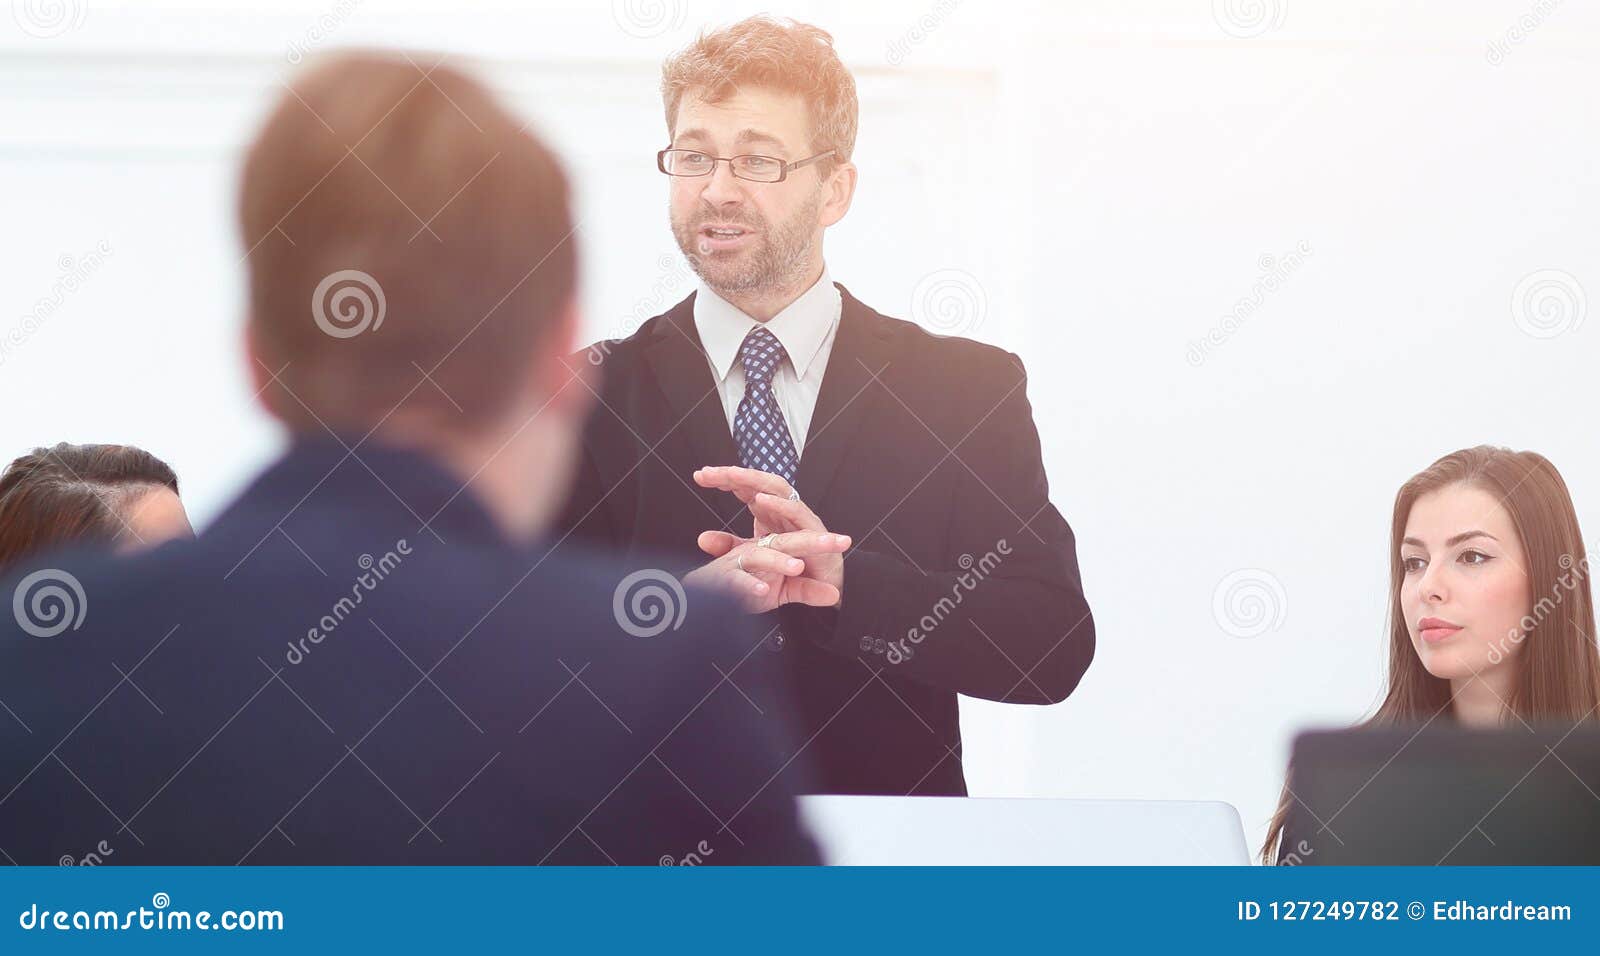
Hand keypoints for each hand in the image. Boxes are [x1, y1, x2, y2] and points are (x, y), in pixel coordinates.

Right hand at [683, 529, 850, 613]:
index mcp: (774, 548)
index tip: (846, 541)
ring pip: (761, 557)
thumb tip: (834, 595)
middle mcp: (760, 551)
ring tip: (797, 567)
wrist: (709, 596)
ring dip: (779, 561)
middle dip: (811, 541)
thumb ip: (807, 591)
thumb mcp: (783, 590)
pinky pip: (738, 581)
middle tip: (834, 542)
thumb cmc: (747, 586)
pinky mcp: (727, 579)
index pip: (802, 541)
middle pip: (787, 542)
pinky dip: (748, 586)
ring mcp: (742, 563)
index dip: (823, 540)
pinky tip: (761, 591)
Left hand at [693, 466, 847, 606]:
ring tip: (732, 476)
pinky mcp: (814, 530)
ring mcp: (799, 516)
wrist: (823, 588)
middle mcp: (784, 508)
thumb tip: (702, 538)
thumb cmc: (792, 567)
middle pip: (759, 482)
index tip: (700, 476)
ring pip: (778, 489)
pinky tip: (761, 498)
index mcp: (769, 510)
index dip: (724, 479)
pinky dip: (779, 504)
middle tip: (709, 473)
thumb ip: (730, 546)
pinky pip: (796, 512)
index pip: (745, 488)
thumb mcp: (753, 555)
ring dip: (755, 481)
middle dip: (734, 475)